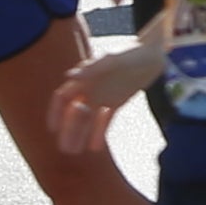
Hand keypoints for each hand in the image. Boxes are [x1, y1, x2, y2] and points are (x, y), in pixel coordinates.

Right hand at [48, 43, 156, 158]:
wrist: (153, 54)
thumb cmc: (131, 53)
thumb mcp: (113, 61)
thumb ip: (92, 69)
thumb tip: (69, 77)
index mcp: (85, 78)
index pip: (63, 97)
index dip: (56, 112)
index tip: (53, 128)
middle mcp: (90, 89)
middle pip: (74, 113)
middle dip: (68, 130)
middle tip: (65, 149)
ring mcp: (103, 96)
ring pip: (88, 120)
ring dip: (81, 135)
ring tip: (75, 152)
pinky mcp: (116, 102)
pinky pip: (105, 120)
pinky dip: (99, 133)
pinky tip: (95, 148)